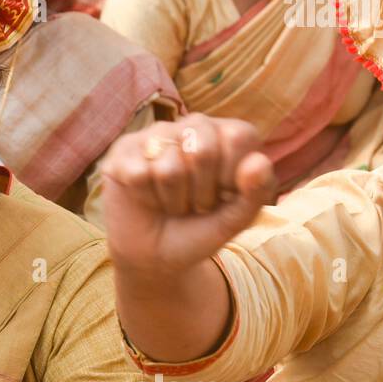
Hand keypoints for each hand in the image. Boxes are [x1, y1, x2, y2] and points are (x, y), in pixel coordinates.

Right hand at [97, 115, 276, 276]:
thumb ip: (256, 192)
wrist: (156, 256)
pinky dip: (146, 198)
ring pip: (169, 168)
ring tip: (171, 202)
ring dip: (173, 200)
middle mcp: (191, 126)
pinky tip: (146, 198)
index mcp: (226, 133)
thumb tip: (259, 161)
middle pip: (203, 151)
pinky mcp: (123, 151)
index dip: (232, 177)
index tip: (225, 195)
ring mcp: (155, 135)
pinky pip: (138, 174)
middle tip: (195, 203)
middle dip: (201, 193)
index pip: (238, 137)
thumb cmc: (199, 230)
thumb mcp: (236, 219)